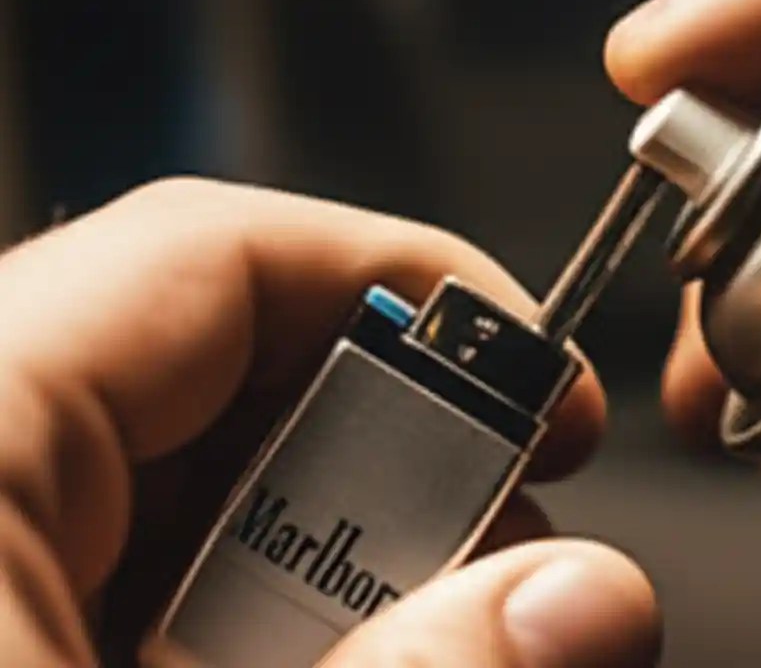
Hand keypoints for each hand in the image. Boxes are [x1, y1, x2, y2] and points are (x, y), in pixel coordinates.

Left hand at [0, 179, 659, 666]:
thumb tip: (583, 602)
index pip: (208, 252)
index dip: (409, 282)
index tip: (534, 373)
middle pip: (223, 372)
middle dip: (398, 453)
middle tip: (502, 546)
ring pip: (193, 478)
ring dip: (344, 551)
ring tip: (433, 623)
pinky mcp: (5, 607)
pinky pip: (141, 557)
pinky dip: (256, 606)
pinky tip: (329, 651)